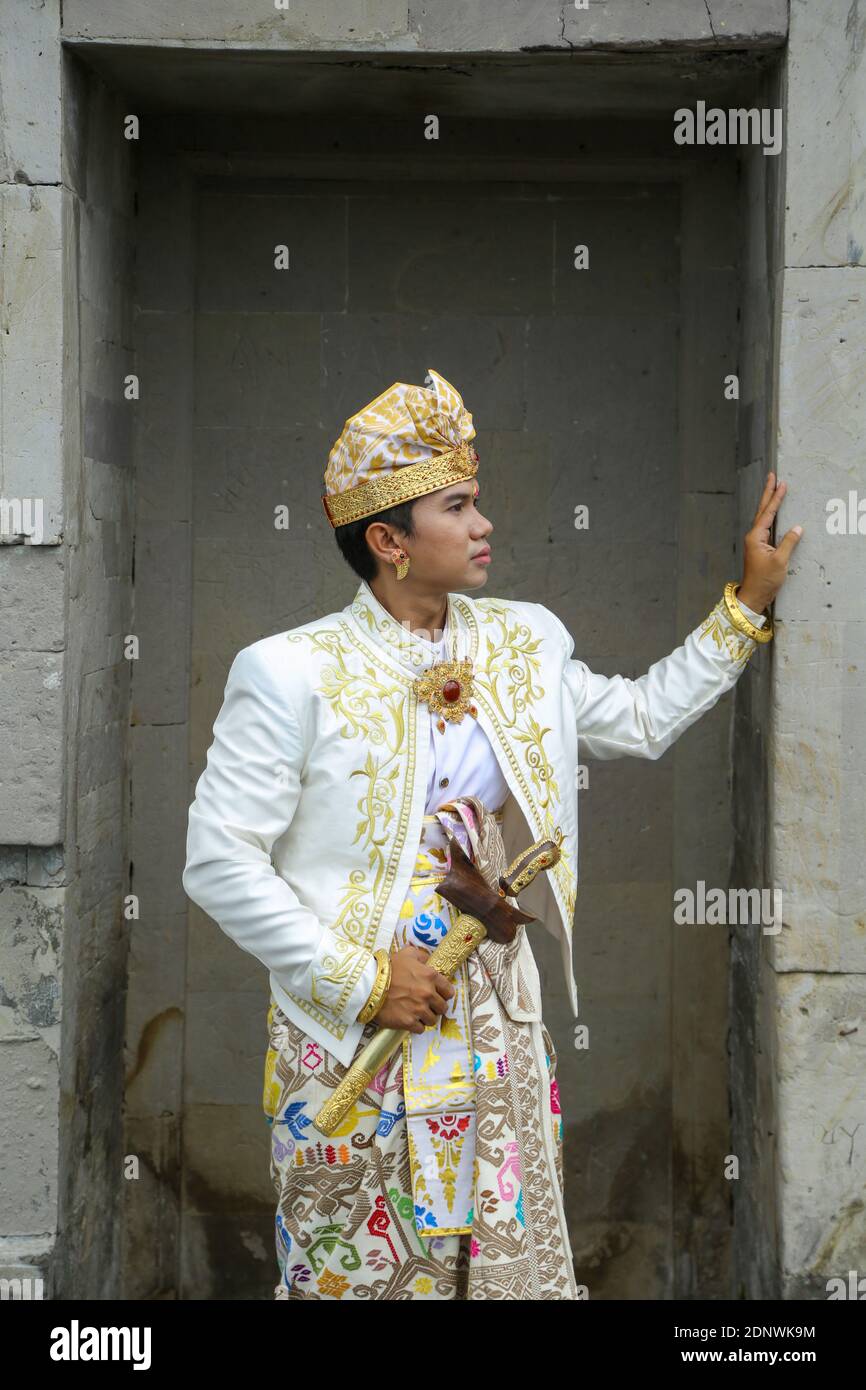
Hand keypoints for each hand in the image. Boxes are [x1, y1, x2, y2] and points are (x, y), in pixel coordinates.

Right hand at [375, 944, 455, 1033]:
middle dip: (436, 1007)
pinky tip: (409, 1019)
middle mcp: (428, 994)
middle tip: (427, 1005)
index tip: (438, 995)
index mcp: (430, 977)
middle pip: (442, 1008)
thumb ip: (421, 956)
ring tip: (417, 1013)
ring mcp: (419, 1009)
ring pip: (432, 1020)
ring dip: (426, 1017)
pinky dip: (416, 1026)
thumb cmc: (388, 968)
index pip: (449, 991)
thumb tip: (428, 961)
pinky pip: (420, 1029)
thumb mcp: (406, 954)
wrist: (368, 984)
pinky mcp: (409, 1022)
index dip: (444, 994)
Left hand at [737, 472, 802, 612]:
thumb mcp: (780, 561)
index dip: (776, 498)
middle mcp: (753, 536)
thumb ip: (789, 543)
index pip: (768, 513)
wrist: (754, 596)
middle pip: (762, 510)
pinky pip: (766, 526)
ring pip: (763, 517)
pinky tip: (773, 512)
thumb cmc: (765, 580)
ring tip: (773, 488)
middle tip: (772, 476)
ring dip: (768, 503)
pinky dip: (770, 516)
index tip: (781, 483)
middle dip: (768, 493)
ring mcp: (755, 542)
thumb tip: (797, 528)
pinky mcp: (759, 547)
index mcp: (756, 537)